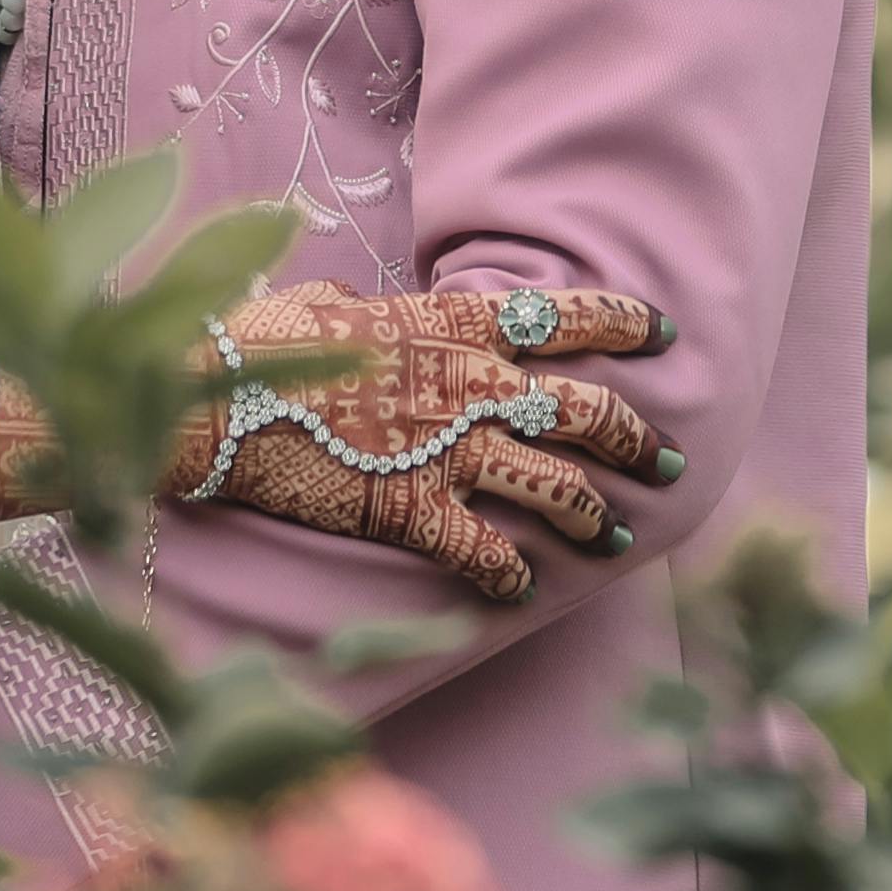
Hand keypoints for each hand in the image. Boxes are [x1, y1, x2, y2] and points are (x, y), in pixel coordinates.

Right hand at [170, 279, 683, 606]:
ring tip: (619, 537)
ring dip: (596, 515)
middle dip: (640, 439)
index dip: (626, 322)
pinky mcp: (415, 511)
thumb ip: (360, 306)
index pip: (568, 316)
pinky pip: (486, 553)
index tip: (665, 333)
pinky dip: (510, 576)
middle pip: (588, 409)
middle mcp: (472, 384)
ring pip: (558, 485)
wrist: (220, 401)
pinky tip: (520, 589)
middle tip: (671, 460)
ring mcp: (449, 450)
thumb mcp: (325, 304)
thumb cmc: (263, 343)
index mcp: (456, 325)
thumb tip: (352, 301)